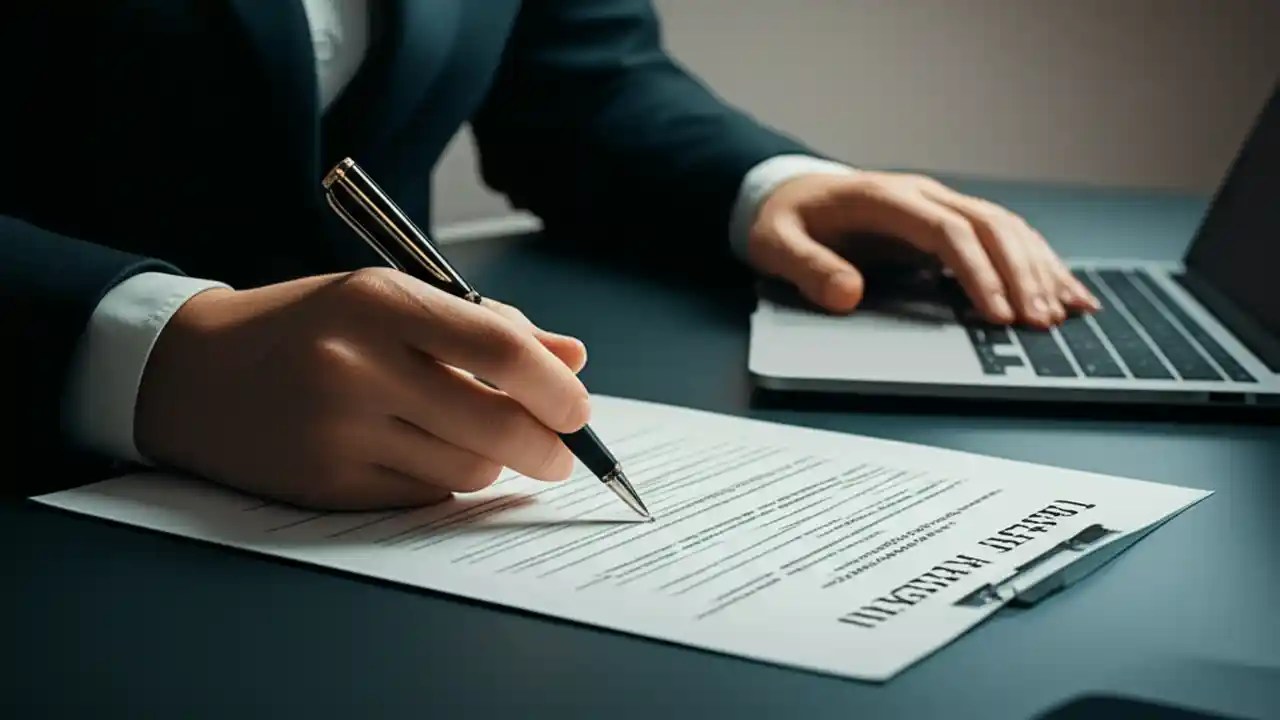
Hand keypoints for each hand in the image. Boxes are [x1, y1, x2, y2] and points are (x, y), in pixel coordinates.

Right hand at [134, 268, 590, 510]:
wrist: (194, 373)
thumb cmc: (310, 326)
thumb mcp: (390, 299)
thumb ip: (486, 327)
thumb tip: (573, 359)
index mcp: (380, 302)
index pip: (501, 348)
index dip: (556, 388)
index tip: (577, 408)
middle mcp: (357, 365)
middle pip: (497, 424)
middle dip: (548, 447)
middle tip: (561, 453)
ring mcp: (338, 430)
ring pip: (468, 468)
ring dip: (492, 462)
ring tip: (476, 440)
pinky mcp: (327, 484)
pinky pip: (424, 495)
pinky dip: (442, 481)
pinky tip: (420, 454)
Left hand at [746, 171, 1100, 327]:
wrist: (785, 192)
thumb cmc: (783, 221)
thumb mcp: (776, 244)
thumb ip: (808, 268)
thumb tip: (846, 295)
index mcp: (885, 198)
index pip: (948, 231)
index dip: (978, 272)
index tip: (998, 314)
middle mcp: (922, 195)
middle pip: (990, 226)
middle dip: (1021, 275)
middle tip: (1040, 324)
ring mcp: (939, 204)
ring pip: (1005, 228)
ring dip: (1037, 268)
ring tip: (1065, 314)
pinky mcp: (948, 220)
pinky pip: (1001, 236)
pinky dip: (1035, 261)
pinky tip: (1063, 290)